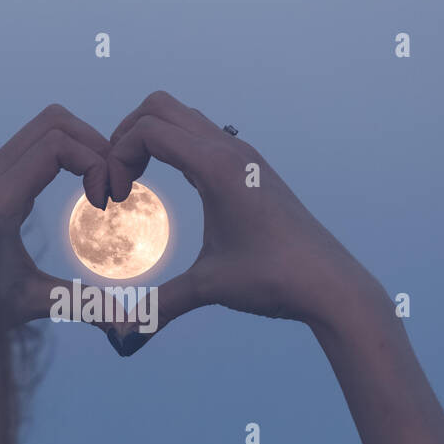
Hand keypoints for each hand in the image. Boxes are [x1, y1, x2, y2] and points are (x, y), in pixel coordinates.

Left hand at [0, 104, 121, 327]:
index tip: (107, 200)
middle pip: (53, 122)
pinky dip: (62, 152)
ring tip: (99, 183)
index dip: (95, 162)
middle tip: (112, 183)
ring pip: (42, 128)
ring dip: (78, 145)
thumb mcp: (26, 302)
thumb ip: (79, 303)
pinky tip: (76, 186)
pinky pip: (31, 144)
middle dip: (93, 144)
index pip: (57, 145)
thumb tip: (124, 324)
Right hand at [104, 91, 385, 353]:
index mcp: (216, 166)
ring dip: (151, 138)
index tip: (114, 197)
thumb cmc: (275, 279)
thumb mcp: (209, 287)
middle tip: (116, 178)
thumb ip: (160, 305)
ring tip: (136, 179)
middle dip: (126, 136)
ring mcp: (244, 155)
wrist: (330, 283)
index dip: (116, 156)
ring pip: (182, 117)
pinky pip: (202, 136)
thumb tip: (124, 337)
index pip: (148, 130)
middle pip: (160, 107)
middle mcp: (231, 150)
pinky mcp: (252, 169)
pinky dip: (175, 146)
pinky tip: (174, 185)